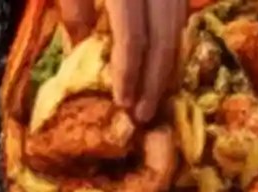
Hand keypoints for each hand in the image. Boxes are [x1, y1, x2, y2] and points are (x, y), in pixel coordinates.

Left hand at [58, 0, 187, 121]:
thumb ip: (75, 9)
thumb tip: (81, 49)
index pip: (132, 37)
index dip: (129, 73)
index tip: (123, 103)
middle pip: (163, 41)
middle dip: (154, 82)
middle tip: (144, 114)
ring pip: (179, 31)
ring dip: (168, 68)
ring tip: (155, 97)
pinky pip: (182, 17)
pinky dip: (174, 45)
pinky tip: (164, 64)